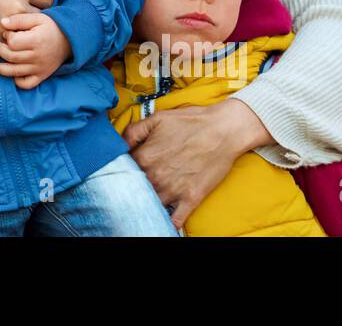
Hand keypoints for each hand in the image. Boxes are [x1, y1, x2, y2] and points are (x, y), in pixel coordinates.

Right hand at [0, 0, 54, 50]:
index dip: (46, 1)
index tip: (40, 2)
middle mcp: (15, 7)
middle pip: (42, 19)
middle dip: (40, 18)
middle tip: (34, 16)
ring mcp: (2, 26)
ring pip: (27, 36)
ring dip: (27, 34)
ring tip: (21, 29)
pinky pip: (7, 49)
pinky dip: (9, 47)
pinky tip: (6, 42)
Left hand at [0, 12, 70, 89]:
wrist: (70, 40)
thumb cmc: (51, 27)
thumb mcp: (37, 18)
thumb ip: (19, 20)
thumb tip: (2, 23)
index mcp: (36, 40)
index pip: (13, 42)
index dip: (6, 37)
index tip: (6, 33)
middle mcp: (38, 57)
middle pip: (11, 57)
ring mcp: (39, 68)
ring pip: (14, 72)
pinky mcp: (42, 76)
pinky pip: (26, 84)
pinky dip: (17, 81)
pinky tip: (9, 74)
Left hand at [123, 98, 270, 229]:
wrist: (224, 130)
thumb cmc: (191, 122)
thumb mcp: (157, 118)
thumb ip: (133, 131)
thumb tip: (118, 143)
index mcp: (145, 157)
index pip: (122, 169)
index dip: (122, 169)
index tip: (124, 168)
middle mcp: (155, 176)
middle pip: (133, 189)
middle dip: (131, 187)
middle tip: (134, 184)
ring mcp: (173, 190)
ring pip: (150, 204)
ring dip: (146, 203)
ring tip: (145, 199)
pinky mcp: (190, 198)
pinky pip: (174, 219)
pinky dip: (167, 222)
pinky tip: (162, 219)